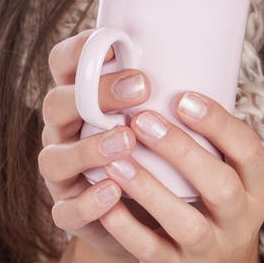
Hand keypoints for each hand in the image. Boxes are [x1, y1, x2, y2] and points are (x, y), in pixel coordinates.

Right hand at [39, 28, 162, 262]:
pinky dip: (88, 201)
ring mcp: (63, 173)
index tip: (119, 46)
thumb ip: (163, 90)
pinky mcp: (70, 213)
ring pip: (55, 157)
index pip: (64, 62)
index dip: (81, 49)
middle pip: (57, 104)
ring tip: (127, 141)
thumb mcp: (156, 113)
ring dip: (90, 147)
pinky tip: (112, 191)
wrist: (148, 216)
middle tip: (141, 88)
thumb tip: (208, 56)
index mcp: (81, 96)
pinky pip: (66, 210)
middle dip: (97, 93)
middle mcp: (64, 130)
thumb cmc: (156, 149)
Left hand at [96, 88, 263, 262]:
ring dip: (149, 187)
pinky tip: (105, 203)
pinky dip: (128, 228)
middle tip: (142, 119)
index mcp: (255, 186)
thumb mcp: (230, 178)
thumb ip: (212, 142)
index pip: (248, 149)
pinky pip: (152, 251)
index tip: (184, 96)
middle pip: (219, 183)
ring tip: (117, 157)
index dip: (218, 123)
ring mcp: (210, 250)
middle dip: (180, 149)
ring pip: (184, 220)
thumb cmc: (214, 211)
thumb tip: (178, 71)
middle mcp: (239, 218)